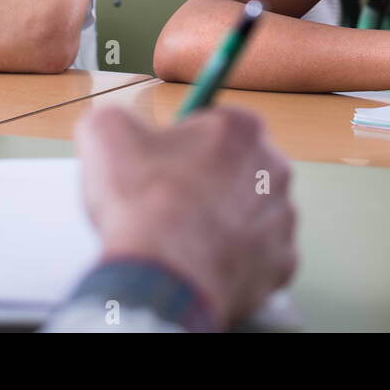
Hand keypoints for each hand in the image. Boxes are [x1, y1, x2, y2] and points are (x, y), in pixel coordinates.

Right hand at [75, 105, 296, 327]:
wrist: (162, 274)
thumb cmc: (142, 202)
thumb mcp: (106, 131)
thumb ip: (119, 115)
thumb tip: (117, 123)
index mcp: (243, 128)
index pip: (216, 123)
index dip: (184, 144)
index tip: (164, 162)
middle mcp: (274, 168)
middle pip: (239, 167)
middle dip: (210, 181)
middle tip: (172, 201)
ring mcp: (283, 219)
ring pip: (252, 212)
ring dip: (225, 220)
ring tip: (186, 235)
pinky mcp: (281, 262)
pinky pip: (259, 256)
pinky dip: (236, 260)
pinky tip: (204, 261)